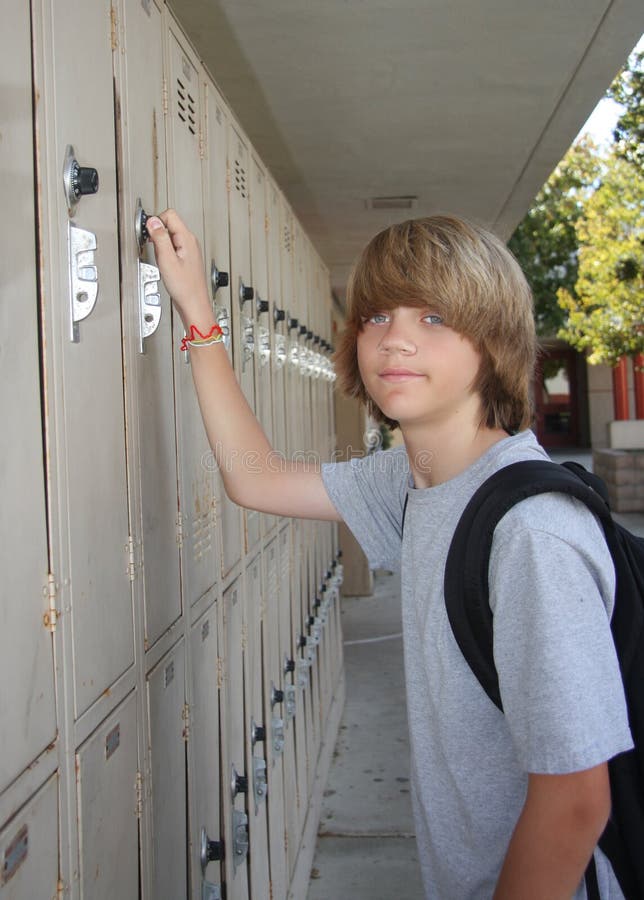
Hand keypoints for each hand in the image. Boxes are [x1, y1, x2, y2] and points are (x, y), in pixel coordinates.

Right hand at [146, 209, 211, 323]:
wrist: (193, 305)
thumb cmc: (184, 287)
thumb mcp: (167, 260)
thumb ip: (159, 238)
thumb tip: (152, 221)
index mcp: (187, 239)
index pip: (169, 214)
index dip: (156, 221)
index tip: (148, 233)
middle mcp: (190, 242)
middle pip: (169, 224)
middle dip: (157, 235)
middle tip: (155, 250)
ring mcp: (189, 250)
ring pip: (169, 236)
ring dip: (160, 245)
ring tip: (162, 260)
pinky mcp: (185, 258)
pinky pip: (171, 248)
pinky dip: (164, 253)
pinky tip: (164, 265)